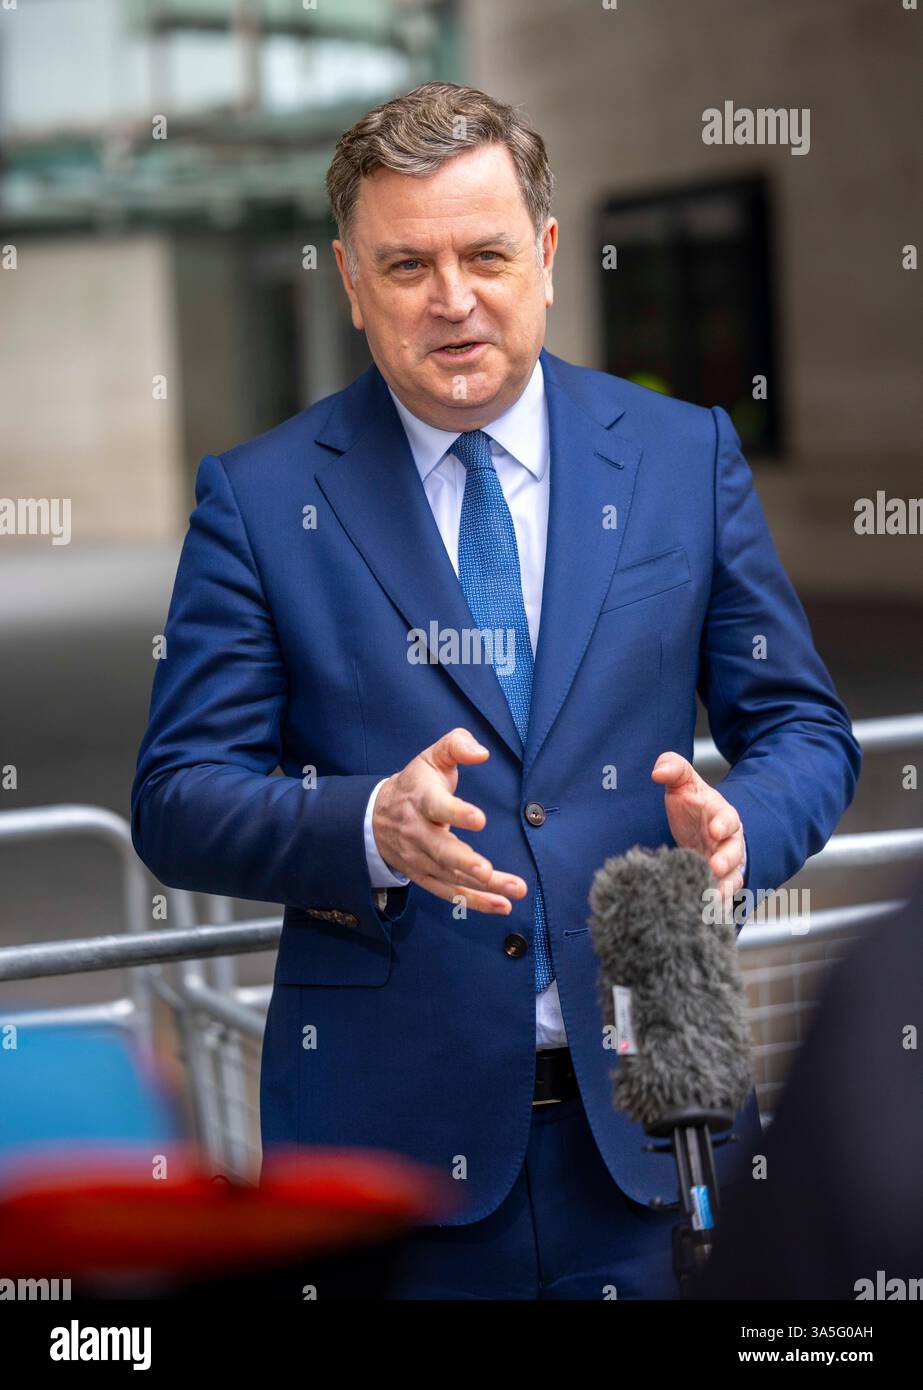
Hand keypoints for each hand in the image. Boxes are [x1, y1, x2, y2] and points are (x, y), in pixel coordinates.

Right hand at [373, 727, 528, 914]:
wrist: (375, 817)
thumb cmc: (415, 785)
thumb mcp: (431, 757)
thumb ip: (457, 746)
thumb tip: (482, 753)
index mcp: (421, 800)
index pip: (437, 807)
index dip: (457, 813)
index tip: (479, 819)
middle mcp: (419, 833)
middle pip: (441, 850)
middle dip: (464, 862)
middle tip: (486, 871)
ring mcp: (420, 859)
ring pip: (451, 877)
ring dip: (483, 887)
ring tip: (515, 891)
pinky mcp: (425, 876)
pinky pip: (450, 893)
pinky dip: (475, 902)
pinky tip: (502, 906)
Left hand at [651, 752, 744, 908]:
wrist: (699, 828)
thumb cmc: (692, 806)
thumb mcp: (683, 784)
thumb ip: (673, 769)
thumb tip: (658, 770)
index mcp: (723, 816)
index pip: (729, 819)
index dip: (723, 824)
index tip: (714, 830)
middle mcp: (729, 843)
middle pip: (734, 852)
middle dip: (726, 860)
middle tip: (714, 867)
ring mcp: (726, 866)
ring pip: (732, 878)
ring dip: (723, 888)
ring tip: (711, 899)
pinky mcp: (717, 883)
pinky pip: (722, 896)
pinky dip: (717, 906)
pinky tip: (706, 915)